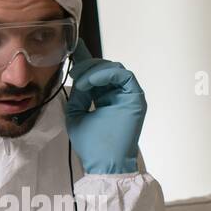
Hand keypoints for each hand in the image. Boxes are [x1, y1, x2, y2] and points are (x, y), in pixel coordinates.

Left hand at [65, 39, 146, 173]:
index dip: (85, 59)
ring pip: (113, 68)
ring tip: (81, 81)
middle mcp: (117, 94)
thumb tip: (80, 77)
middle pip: (103, 68)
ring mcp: (127, 95)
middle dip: (87, 66)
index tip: (74, 46)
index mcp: (104, 98)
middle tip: (74, 71)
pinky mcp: (135, 98)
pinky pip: (124, 75)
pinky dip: (107, 74)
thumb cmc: (91, 145)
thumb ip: (79, 94)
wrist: (104, 163)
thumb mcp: (76, 115)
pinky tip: (92, 81)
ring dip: (95, 70)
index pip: (95, 73)